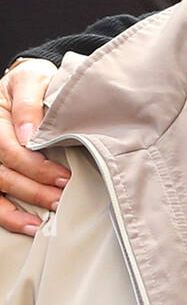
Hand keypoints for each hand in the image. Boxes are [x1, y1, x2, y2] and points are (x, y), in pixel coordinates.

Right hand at [0, 60, 67, 234]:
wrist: (28, 86)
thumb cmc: (33, 83)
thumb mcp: (32, 79)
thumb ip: (29, 103)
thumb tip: (28, 134)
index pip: (8, 148)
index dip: (35, 165)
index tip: (63, 176)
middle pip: (3, 172)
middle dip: (34, 188)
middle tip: (62, 197)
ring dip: (22, 206)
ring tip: (47, 216)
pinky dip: (8, 216)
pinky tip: (29, 225)